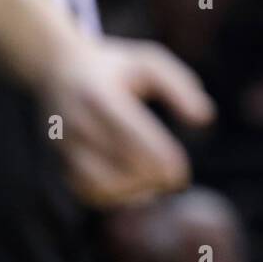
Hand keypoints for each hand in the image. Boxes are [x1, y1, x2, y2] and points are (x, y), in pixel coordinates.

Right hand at [40, 35, 215, 207]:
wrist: (57, 68)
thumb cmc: (117, 67)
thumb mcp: (149, 62)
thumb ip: (180, 87)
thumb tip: (204, 119)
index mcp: (99, 93)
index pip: (130, 133)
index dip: (159, 157)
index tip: (182, 173)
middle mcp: (77, 121)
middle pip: (117, 162)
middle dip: (152, 177)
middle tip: (176, 179)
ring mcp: (64, 144)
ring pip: (98, 184)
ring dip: (134, 192)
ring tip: (156, 186)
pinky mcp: (60, 160)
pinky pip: (87, 191)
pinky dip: (114, 199)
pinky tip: (137, 190)